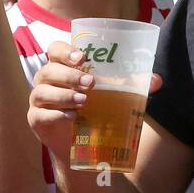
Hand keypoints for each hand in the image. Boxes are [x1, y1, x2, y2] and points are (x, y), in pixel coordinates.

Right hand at [27, 41, 163, 159]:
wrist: (84, 143)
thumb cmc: (98, 107)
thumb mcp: (117, 94)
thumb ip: (136, 85)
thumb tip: (156, 80)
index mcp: (63, 67)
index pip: (54, 50)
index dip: (63, 50)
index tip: (81, 57)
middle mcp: (47, 81)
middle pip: (48, 70)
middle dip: (69, 75)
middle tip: (90, 82)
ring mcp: (39, 101)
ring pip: (42, 91)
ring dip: (63, 95)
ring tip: (84, 101)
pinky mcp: (37, 120)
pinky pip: (40, 114)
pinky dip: (56, 114)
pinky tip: (72, 117)